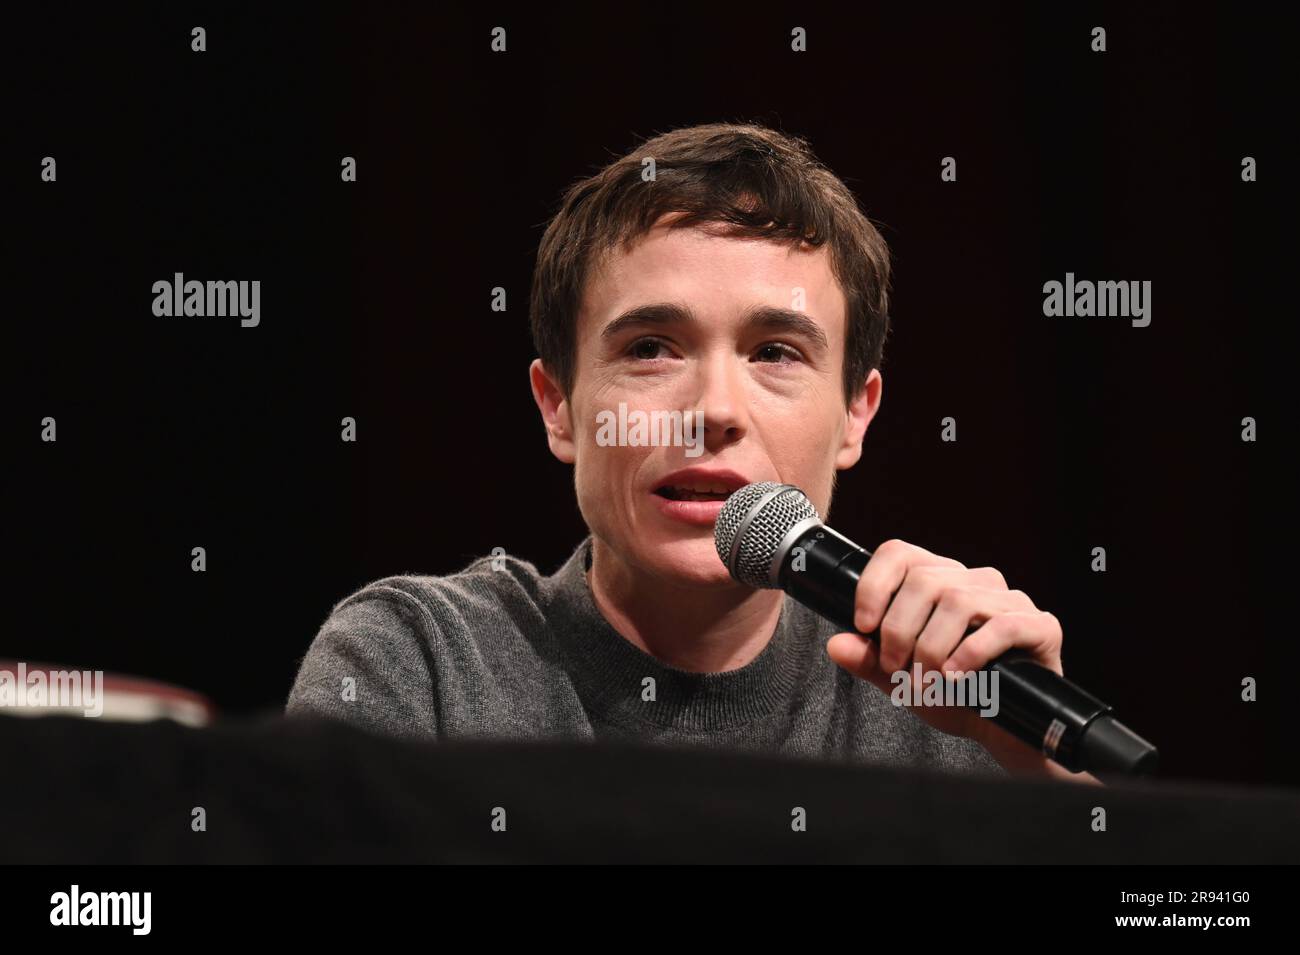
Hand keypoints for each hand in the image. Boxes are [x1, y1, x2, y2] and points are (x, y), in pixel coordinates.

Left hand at [825, 538, 1063, 748]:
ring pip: (958, 601)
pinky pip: (1002, 625)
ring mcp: (1011, 600)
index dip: (874, 585)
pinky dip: (971, 654)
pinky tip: (957, 678)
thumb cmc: (954, 698)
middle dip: (900, 631)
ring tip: (926, 682)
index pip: (899, 553)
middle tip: (897, 670)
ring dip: (932, 648)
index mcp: (939, 581)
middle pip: (925, 581)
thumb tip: (836, 644)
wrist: (1003, 733)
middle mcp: (975, 581)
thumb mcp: (900, 681)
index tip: (863, 625)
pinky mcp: (1040, 626)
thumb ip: (869, 660)